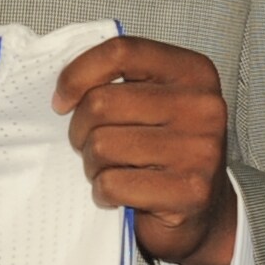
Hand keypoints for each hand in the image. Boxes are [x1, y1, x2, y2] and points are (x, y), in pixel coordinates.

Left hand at [53, 37, 238, 264]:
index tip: (61, 101)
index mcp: (193, 72)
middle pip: (102, 102)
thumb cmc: (164, 148)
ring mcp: (200, 150)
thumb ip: (117, 81)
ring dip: (92, 164)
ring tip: (109, 170)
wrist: (202, 212)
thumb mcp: (151, 101)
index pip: (121, 52)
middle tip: (90, 146)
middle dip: (80, 129)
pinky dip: (103, 192)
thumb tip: (65, 92)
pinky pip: (113, 184)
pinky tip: (119, 195)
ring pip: (102, 145)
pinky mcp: (189, 191)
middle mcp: (203, 106)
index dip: (77, 74)